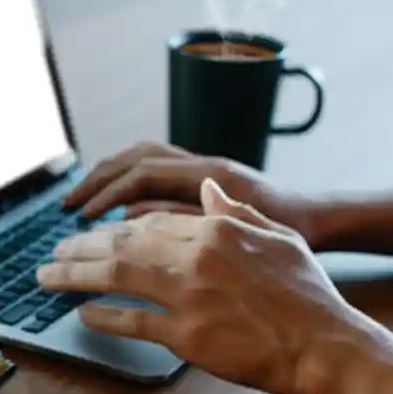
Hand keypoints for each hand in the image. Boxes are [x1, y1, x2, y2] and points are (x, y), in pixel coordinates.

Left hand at [38, 179, 366, 393]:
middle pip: (123, 244)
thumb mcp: (276, 238)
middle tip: (53, 254)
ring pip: (117, 276)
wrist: (324, 345)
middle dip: (81, 248)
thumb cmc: (306, 294)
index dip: (112, 228)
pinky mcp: (187, 335)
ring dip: (75, 275)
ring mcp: (190, 296)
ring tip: (47, 278)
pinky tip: (80, 313)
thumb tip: (205, 190)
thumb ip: (234, 212)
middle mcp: (198, 257)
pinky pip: (133, 322)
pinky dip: (103, 316)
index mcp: (217, 230)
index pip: (149, 222)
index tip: (88, 234)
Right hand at [62, 141, 313, 242]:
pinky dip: (128, 180)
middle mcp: (204, 164)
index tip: (81, 219)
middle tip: (67, 206)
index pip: (143, 174)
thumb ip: (183, 221)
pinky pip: (157, 169)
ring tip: (81, 199)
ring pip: (144, 156)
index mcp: (211, 175)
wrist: (325, 223)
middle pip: (135, 158)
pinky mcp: (205, 179)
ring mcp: (205, 168)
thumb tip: (129, 216)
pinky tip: (115, 202)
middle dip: (96, 180)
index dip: (106, 194)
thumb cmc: (291, 234)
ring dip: (109, 175)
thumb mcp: (240, 236)